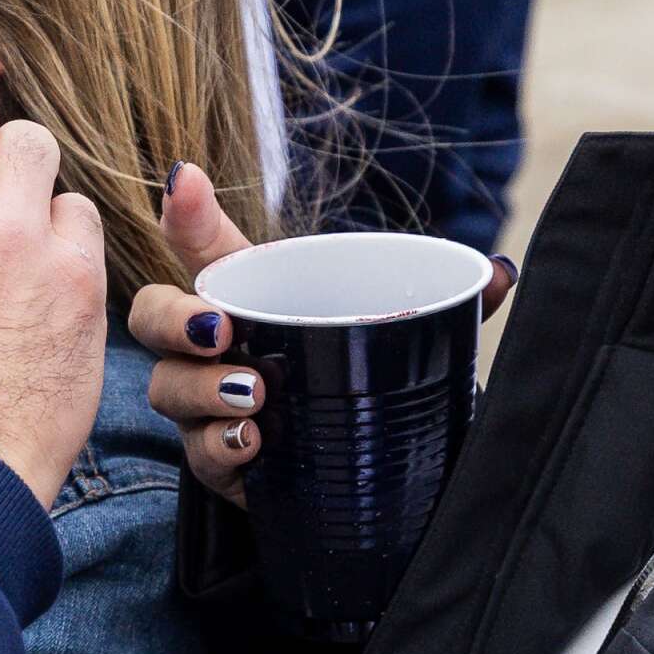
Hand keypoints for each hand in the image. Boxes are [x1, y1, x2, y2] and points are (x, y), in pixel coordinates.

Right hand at [132, 166, 516, 505]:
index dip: (186, 212)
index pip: (204, 245)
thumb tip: (502, 271)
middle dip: (172, 318)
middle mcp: (212, 347)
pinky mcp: (220, 465)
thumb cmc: (363, 381)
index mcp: (250, 294)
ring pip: (168, 389)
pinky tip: (253, 445)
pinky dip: (221, 447)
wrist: (367, 471)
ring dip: (202, 389)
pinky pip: (198, 455)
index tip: (187, 181)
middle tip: (219, 329)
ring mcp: (208, 407)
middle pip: (152, 316)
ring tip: (255, 396)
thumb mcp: (397, 335)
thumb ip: (445, 303)